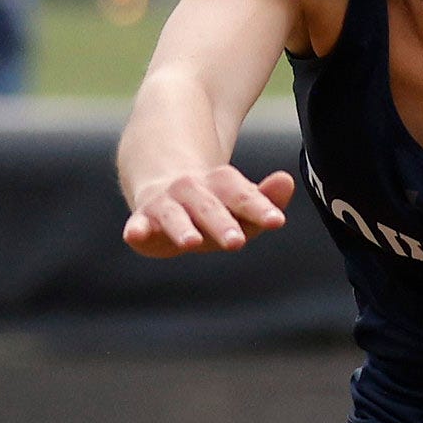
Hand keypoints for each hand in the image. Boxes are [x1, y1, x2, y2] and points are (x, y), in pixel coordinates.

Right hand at [123, 167, 295, 256]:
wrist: (162, 186)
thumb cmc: (212, 207)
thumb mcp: (239, 205)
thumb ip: (264, 200)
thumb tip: (287, 180)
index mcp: (221, 186)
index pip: (242, 195)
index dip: (259, 207)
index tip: (276, 220)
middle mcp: (193, 191)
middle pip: (209, 207)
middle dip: (221, 223)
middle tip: (236, 242)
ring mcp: (166, 204)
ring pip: (174, 215)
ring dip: (182, 228)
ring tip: (191, 242)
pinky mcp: (143, 220)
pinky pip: (138, 223)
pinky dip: (136, 228)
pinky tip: (135, 234)